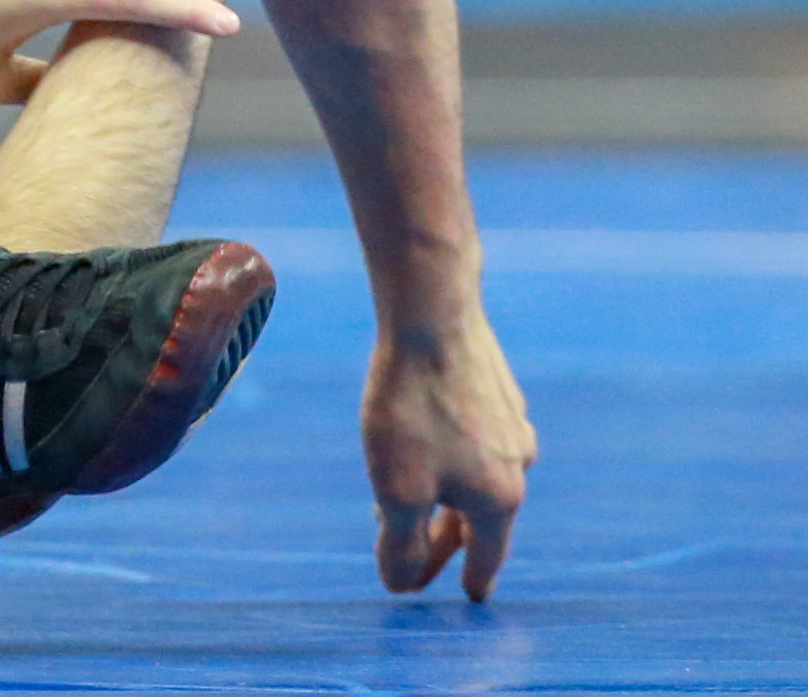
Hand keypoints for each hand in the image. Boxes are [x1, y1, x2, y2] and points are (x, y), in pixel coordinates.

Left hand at [364, 305, 534, 600]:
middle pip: (479, 517)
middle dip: (445, 540)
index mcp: (500, 498)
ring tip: (408, 504)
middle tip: (420, 559)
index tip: (470, 597)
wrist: (432, 315)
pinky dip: (448, 456)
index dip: (471, 577)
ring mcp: (510, 423)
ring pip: (475, 475)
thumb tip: (402, 586)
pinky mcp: (494, 389)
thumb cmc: (412, 408)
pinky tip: (430, 446)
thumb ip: (401, 543)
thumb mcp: (396, 488)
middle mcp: (517, 463)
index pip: (486, 554)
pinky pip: (472, 439)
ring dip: (443, 496)